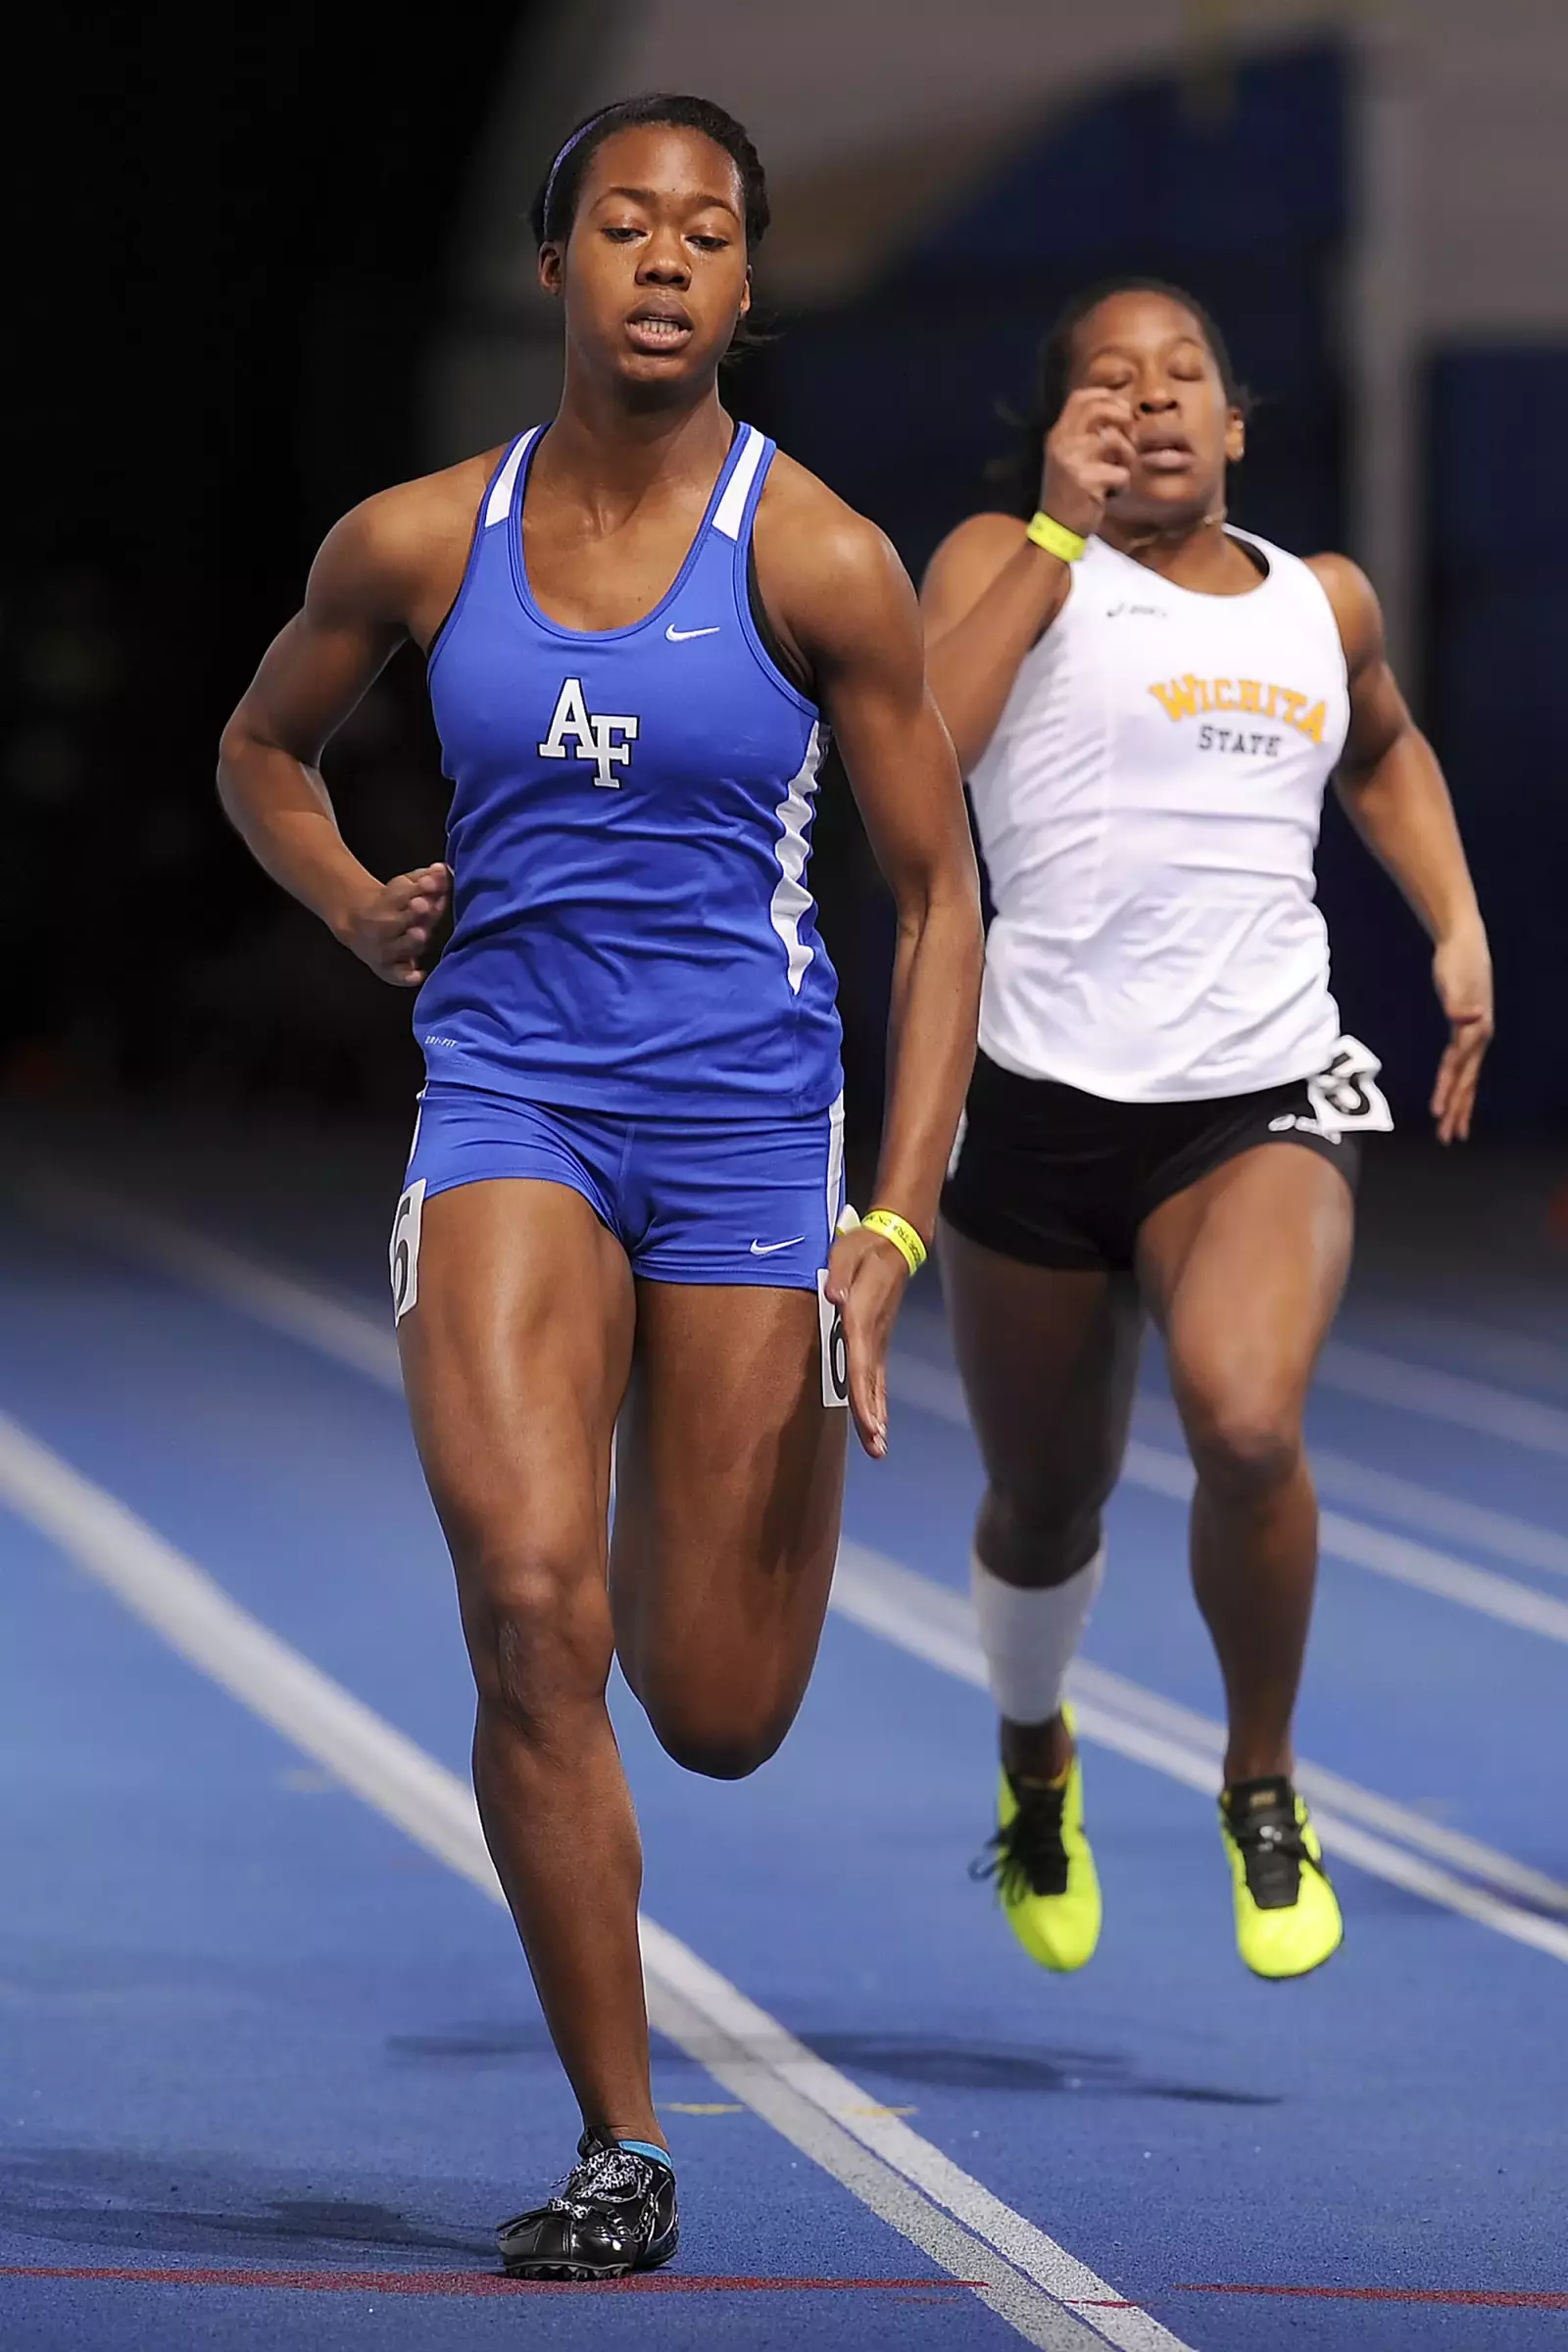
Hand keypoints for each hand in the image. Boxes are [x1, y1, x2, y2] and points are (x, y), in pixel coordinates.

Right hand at [337, 863, 450, 986]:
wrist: (357, 923)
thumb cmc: (392, 903)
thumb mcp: (405, 885)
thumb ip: (426, 878)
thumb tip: (443, 868)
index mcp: (391, 901)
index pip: (406, 893)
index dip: (420, 888)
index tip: (431, 881)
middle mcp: (387, 926)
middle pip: (402, 919)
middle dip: (414, 912)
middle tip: (422, 904)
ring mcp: (387, 948)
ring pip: (401, 946)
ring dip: (410, 941)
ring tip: (420, 934)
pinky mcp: (388, 969)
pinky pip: (396, 975)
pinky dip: (405, 977)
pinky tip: (417, 975)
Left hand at [824, 1222, 914, 1458]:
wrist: (894, 1244)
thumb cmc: (863, 1249)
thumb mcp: (845, 1252)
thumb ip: (837, 1274)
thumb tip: (832, 1297)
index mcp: (862, 1316)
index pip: (860, 1360)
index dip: (861, 1391)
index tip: (866, 1419)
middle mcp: (873, 1334)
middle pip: (871, 1381)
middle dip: (872, 1414)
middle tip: (875, 1447)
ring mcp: (879, 1340)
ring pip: (876, 1384)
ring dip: (877, 1416)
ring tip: (878, 1448)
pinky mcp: (878, 1341)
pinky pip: (877, 1377)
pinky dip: (877, 1402)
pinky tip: (877, 1425)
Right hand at [1039, 388, 1136, 539]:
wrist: (1057, 529)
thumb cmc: (1071, 493)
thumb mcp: (1072, 458)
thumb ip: (1087, 435)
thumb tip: (1122, 414)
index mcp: (1058, 434)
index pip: (1080, 398)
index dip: (1106, 396)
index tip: (1122, 410)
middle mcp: (1062, 442)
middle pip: (1098, 409)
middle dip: (1123, 418)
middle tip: (1130, 437)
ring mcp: (1072, 460)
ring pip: (1114, 440)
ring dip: (1127, 456)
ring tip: (1122, 472)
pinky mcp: (1086, 480)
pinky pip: (1121, 473)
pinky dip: (1123, 485)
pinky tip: (1111, 495)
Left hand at [1430, 922, 1492, 1141]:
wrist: (1464, 943)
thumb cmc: (1456, 961)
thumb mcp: (1453, 979)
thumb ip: (1458, 1002)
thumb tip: (1467, 1018)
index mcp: (1475, 1028)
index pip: (1458, 1067)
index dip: (1448, 1091)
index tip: (1438, 1113)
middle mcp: (1479, 1036)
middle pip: (1467, 1080)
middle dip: (1457, 1110)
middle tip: (1448, 1137)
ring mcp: (1475, 1034)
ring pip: (1468, 1076)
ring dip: (1460, 1103)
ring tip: (1452, 1127)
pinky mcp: (1469, 1030)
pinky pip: (1464, 1064)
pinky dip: (1459, 1083)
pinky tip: (1454, 1095)